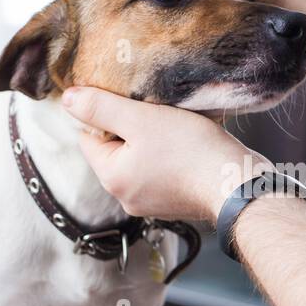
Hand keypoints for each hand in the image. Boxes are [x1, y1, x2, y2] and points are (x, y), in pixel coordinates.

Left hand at [61, 86, 271, 223]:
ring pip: (138, 162)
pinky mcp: (174, 205)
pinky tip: (186, 147)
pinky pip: (160, 175)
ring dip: (150, 144)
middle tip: (154, 113)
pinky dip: (168, 160)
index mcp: (111, 177)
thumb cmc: (190, 150)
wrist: (237, 184)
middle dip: (130, 130)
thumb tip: (68, 100)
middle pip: (114, 151)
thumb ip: (101, 107)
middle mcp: (125, 197)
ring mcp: (151, 205)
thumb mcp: (140, 118)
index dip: (106, 115)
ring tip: (173, 128)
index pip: (89, 138)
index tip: (130, 102)